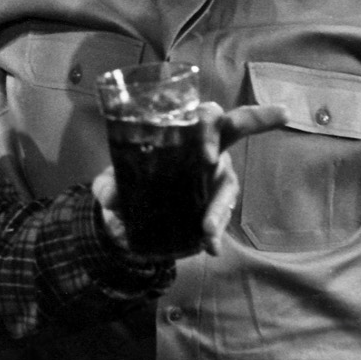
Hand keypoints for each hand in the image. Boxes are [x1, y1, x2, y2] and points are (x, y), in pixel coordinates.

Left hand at [93, 101, 289, 258]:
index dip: (207, 118)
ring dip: (219, 206)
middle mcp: (207, 149)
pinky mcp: (217, 208)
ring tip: (207, 229)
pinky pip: (222, 217)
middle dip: (250, 124)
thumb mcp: (112, 185)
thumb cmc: (127, 185)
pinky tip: (212, 246)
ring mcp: (216, 179)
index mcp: (183, 133)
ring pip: (228, 185)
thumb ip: (109, 186)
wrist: (130, 222)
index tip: (198, 138)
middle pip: (233, 128)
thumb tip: (111, 196)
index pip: (203, 113)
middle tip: (209, 158)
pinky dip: (218, 233)